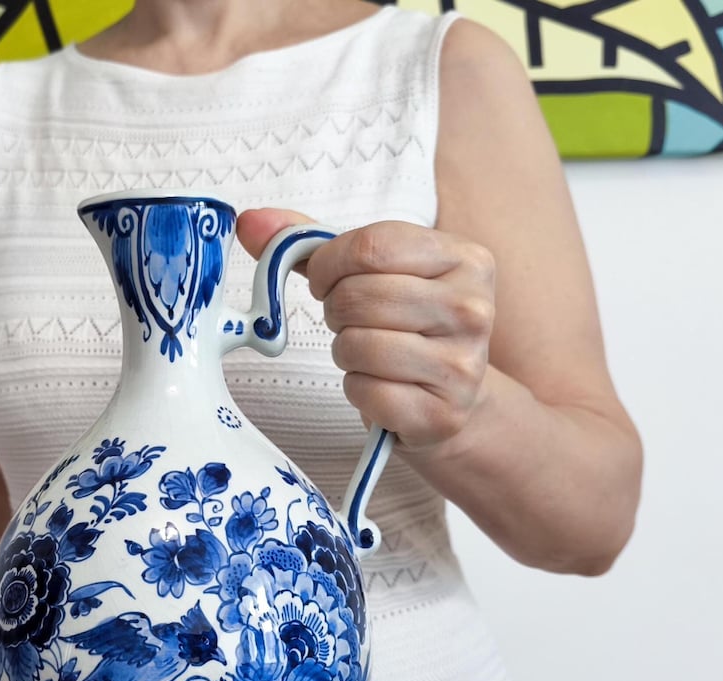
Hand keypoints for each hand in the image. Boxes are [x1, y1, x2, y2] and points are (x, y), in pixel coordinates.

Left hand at [237, 209, 494, 458]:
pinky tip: (379, 387)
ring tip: (367, 355)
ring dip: (344, 353)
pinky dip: (357, 391)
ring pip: (357, 346)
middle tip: (350, 323)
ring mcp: (461, 366)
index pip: (371, 247)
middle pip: (359, 297)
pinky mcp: (441, 415)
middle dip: (335, 312)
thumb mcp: (373, 274)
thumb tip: (249, 222)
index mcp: (465, 259)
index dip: (328, 266)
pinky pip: (365, 393)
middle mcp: (473, 309)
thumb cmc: (407, 328)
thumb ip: (313, 244)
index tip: (325, 282)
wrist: (453, 401)